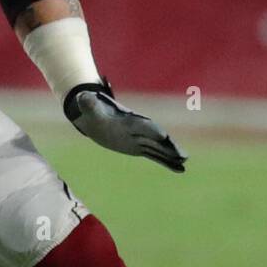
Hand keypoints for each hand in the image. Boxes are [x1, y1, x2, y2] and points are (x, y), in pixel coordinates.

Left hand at [65, 82, 187, 172]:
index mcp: (127, 120)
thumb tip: (82, 97)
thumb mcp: (88, 107)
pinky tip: (180, 169)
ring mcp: (140, 138)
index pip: (141, 125)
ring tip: (185, 160)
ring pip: (158, 148)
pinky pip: (155, 155)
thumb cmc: (92, 111)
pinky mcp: (140, 147)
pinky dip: (167, 161)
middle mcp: (137, 129)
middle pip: (155, 138)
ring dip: (171, 154)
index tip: (163, 135)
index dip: (151, 130)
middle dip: (168, 145)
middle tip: (182, 153)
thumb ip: (87, 103)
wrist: (96, 116)